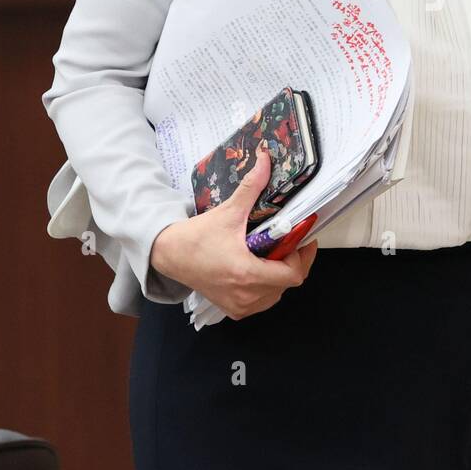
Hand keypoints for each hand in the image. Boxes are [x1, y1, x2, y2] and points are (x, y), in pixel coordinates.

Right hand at [149, 144, 317, 317]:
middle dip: (292, 262)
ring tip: (274, 254)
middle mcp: (245, 295)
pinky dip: (266, 288)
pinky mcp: (232, 309)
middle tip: (288, 243)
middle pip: (287, 284)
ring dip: (280, 276)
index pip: (292, 275)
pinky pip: (262, 302)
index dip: (301, 256)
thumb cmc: (196, 237)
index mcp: (246, 273)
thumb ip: (251, 186)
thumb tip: (265, 160)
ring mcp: (239, 306)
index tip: (301, 240)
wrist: (168, 255)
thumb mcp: (228, 211)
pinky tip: (260, 269)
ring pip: (276, 295)